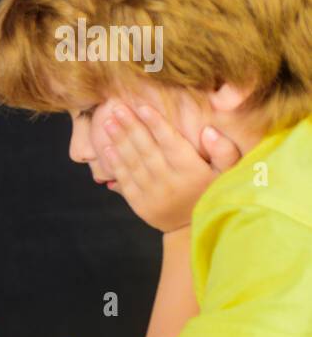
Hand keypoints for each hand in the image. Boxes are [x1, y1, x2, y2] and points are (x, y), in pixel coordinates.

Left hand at [101, 101, 242, 231]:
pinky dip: (116, 164)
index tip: (142, 107)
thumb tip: (209, 131)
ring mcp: (152, 193)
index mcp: (191, 171)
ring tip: (108, 122)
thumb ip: (224, 151)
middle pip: (147, 149)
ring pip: (133, 162)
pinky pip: (125, 180)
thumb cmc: (212, 194)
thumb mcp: (229, 174)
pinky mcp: (139, 204)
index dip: (156, 124)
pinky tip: (107, 148)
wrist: (192, 230)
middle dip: (131, 127)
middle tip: (117, 108)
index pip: (171, 142)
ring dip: (119, 141)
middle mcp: (170, 181)